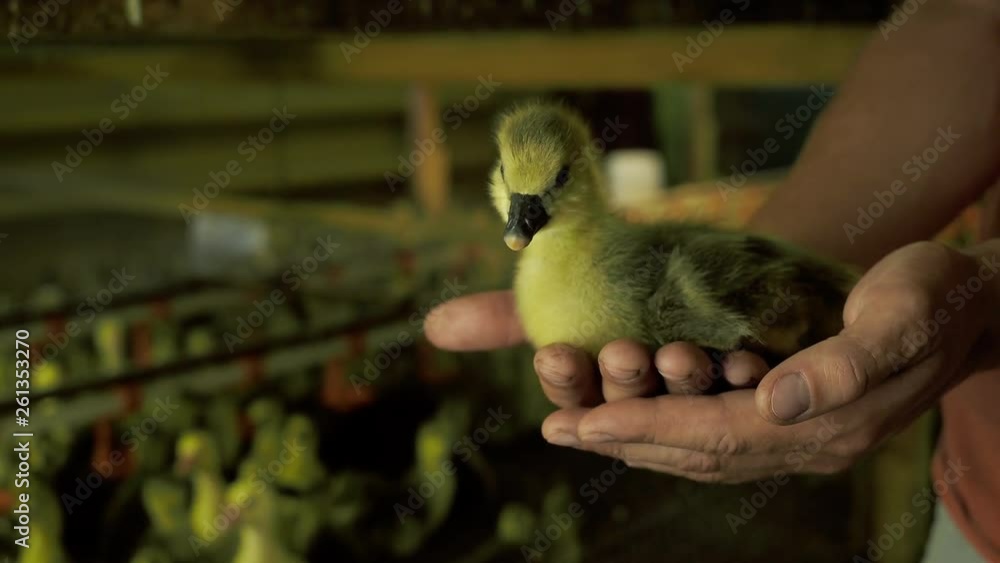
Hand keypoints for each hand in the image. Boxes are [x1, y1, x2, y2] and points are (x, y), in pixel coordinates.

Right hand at [424, 290, 733, 406]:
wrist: (713, 275)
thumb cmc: (628, 294)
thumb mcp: (568, 296)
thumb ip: (509, 317)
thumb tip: (433, 326)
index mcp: (601, 395)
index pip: (577, 403)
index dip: (567, 383)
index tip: (555, 354)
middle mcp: (650, 410)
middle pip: (632, 410)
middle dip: (623, 385)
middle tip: (621, 352)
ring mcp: (704, 409)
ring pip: (691, 411)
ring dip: (680, 387)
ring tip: (675, 354)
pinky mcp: (756, 399)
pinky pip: (754, 399)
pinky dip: (746, 379)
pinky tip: (742, 358)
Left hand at [537, 241, 999, 481]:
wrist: (968, 305)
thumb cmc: (935, 297)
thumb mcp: (903, 314)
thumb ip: (846, 364)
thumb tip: (776, 400)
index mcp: (825, 423)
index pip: (716, 434)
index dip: (645, 427)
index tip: (582, 422)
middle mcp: (806, 441)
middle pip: (698, 450)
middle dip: (623, 439)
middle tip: (556, 427)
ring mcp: (801, 436)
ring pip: (703, 450)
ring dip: (638, 440)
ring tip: (579, 427)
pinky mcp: (796, 419)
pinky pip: (720, 436)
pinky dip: (671, 431)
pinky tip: (639, 419)